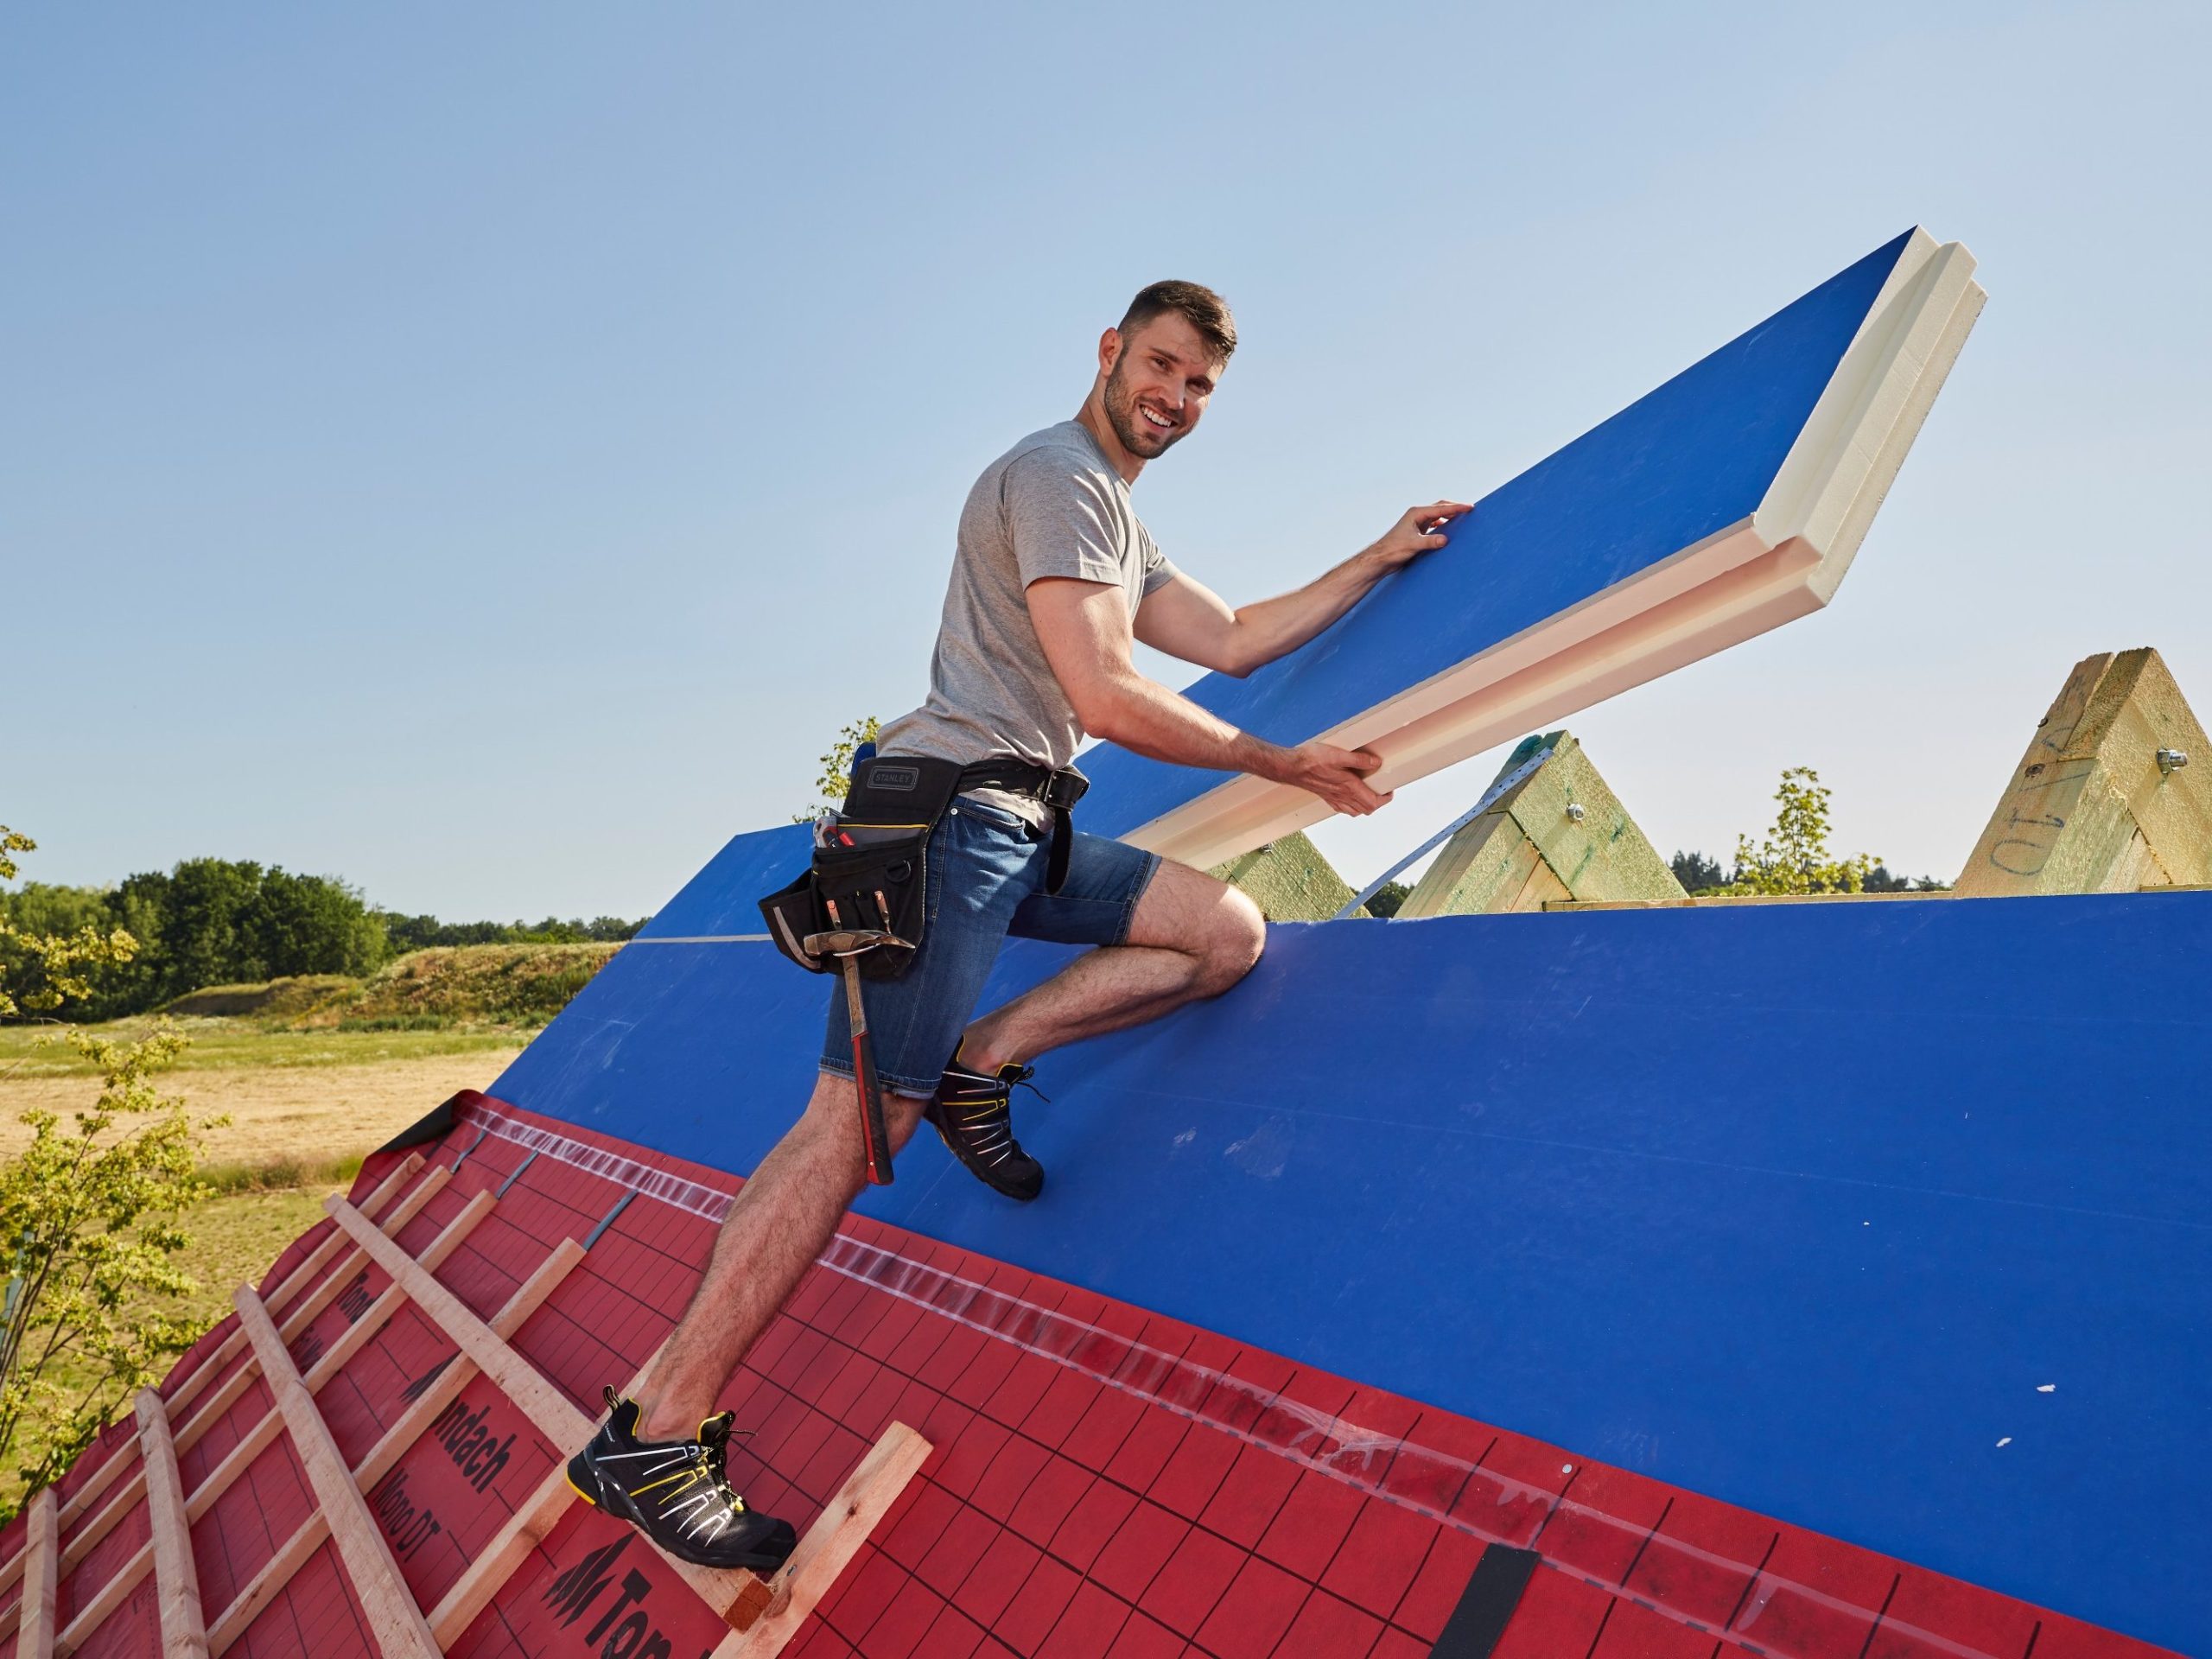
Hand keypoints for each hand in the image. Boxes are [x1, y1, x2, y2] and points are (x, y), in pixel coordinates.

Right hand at [1276, 739, 1392, 815]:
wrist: (1291, 767)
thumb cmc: (1311, 760)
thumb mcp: (1338, 754)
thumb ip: (1359, 759)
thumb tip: (1376, 762)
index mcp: (1348, 787)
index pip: (1373, 802)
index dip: (1385, 799)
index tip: (1389, 790)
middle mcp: (1342, 796)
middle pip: (1366, 809)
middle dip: (1378, 802)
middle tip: (1382, 791)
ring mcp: (1333, 799)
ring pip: (1355, 812)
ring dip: (1365, 805)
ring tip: (1369, 793)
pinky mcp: (1326, 797)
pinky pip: (1343, 809)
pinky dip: (1352, 806)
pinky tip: (1350, 796)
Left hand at [1364, 499, 1472, 572]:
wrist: (1380, 560)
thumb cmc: (1392, 551)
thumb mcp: (1412, 545)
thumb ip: (1429, 541)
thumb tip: (1445, 539)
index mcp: (1416, 514)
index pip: (1441, 508)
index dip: (1456, 508)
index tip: (1470, 507)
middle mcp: (1417, 516)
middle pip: (1440, 508)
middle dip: (1455, 508)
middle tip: (1469, 510)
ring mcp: (1417, 523)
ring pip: (1438, 516)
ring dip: (1449, 516)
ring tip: (1463, 518)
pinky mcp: (1417, 532)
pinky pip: (1434, 525)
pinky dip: (1443, 525)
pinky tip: (1449, 530)